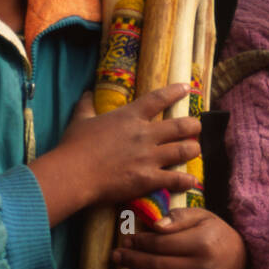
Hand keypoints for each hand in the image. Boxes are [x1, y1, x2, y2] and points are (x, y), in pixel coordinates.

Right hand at [30, 84, 201, 224]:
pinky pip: (175, 179)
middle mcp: (144, 134)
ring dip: (193, 149)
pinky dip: (186, 180)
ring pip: (183, 150)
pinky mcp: (148, 179)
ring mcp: (149, 157)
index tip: (187, 88)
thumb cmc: (74, 146)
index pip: (158, 99)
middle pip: (180, 126)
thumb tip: (87, 92)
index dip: (175, 91)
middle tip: (196, 126)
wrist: (72, 174)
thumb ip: (87, 105)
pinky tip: (192, 180)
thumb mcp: (80, 120)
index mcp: (130, 117)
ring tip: (196, 149)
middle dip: (193, 125)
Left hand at [113, 208, 247, 268]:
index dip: (139, 242)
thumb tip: (155, 226)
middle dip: (133, 261)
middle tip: (117, 256)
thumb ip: (178, 217)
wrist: (242, 260)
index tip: (127, 239)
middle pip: (157, 267)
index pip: (160, 244)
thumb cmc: (216, 235)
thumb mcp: (202, 217)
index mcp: (202, 243)